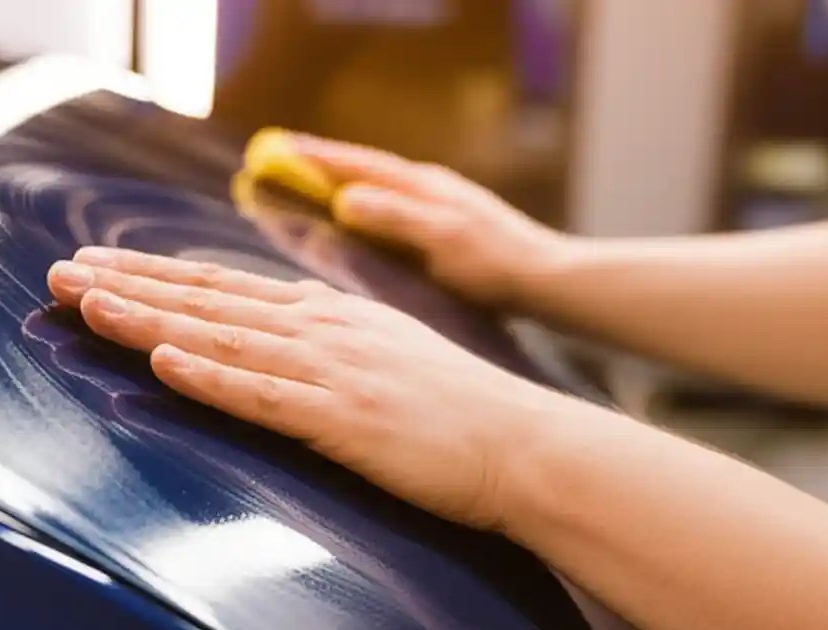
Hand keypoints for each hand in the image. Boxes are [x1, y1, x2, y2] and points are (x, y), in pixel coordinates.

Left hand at [47, 247, 565, 529]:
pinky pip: (264, 396)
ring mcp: (330, 371)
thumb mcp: (381, 350)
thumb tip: (272, 328)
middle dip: (128, 286)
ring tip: (87, 305)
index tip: (97, 266)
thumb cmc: (453, 405)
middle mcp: (319, 329)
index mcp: (325, 313)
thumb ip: (325, 337)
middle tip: (60, 274)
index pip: (220, 287)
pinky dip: (210, 376)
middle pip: (206, 302)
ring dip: (149, 321)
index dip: (152, 276)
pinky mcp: (343, 420)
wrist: (520, 442)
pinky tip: (164, 362)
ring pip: (222, 339)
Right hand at [292, 133, 565, 308]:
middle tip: (282, 159)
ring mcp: (437, 208)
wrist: (548, 283)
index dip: (317, 157)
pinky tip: (357, 225)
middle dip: (323, 165)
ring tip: (309, 187)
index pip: (360, 164)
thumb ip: (395, 217)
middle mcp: (427, 189)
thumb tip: (345, 198)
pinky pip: (390, 212)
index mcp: (423, 186)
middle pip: (365, 171)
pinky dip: (364, 211)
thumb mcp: (442, 239)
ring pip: (378, 190)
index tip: (279, 148)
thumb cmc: (496, 264)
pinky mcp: (444, 231)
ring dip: (342, 186)